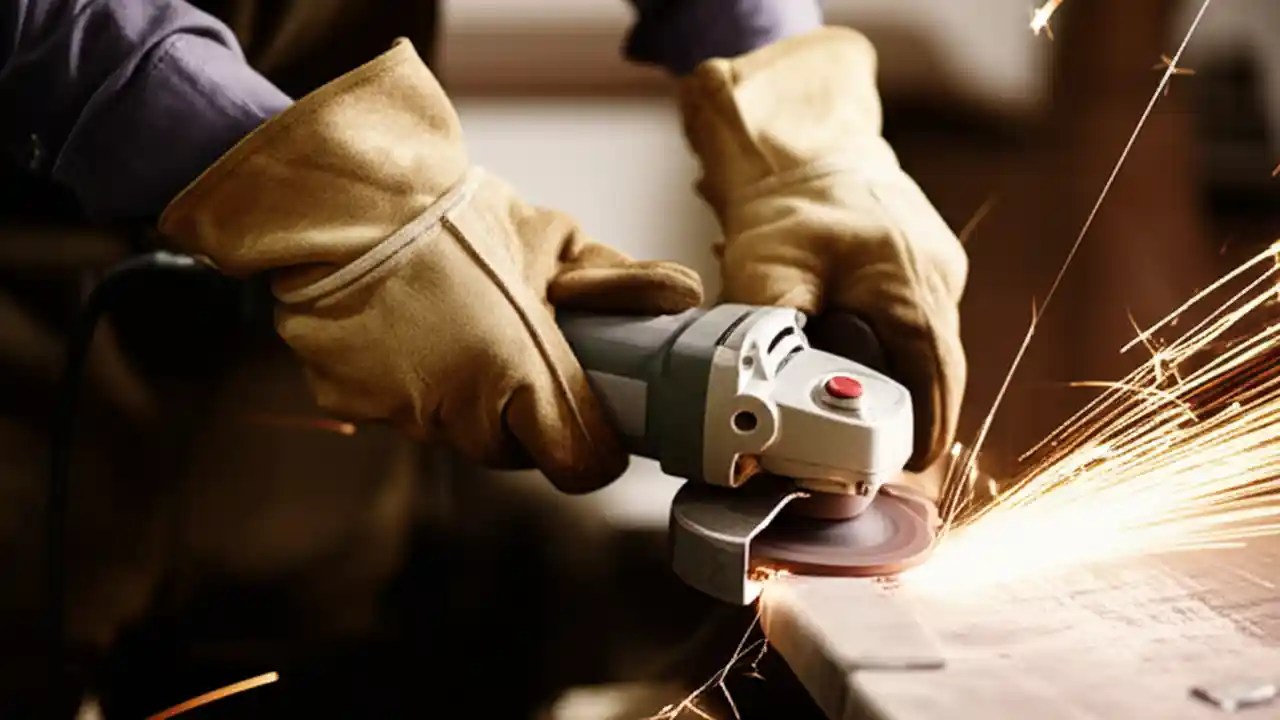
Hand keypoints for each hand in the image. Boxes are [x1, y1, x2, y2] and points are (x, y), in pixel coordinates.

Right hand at [159, 39, 702, 491]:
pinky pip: (399, 414)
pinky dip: (408, 386)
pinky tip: (407, 333)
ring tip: (457, 329)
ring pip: (456, 434)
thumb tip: (685, 296)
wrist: (346, 200)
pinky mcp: (354, 408)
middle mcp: (465, 409)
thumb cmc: (457, 220)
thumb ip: (621, 279)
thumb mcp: (553, 239)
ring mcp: (405, 414)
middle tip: (517, 351)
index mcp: (525, 371)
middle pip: (515, 451)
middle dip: (525, 414)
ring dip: (466, 400)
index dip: (594, 447)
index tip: (595, 421)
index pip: (581, 464)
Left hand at [676, 27, 966, 471]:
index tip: (905, 466)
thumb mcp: (767, 270)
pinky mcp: (929, 271)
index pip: (934, 380)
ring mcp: (939, 273)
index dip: (923, 431)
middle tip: (871, 454)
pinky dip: (893, 354)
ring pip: (929, 353)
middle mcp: (937, 281)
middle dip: (907, 416)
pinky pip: (919, 328)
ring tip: (857, 416)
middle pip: (937, 374)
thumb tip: (770, 395)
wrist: (807, 149)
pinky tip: (858, 365)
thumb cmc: (789, 206)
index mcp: (908, 285)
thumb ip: (776, 333)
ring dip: (898, 384)